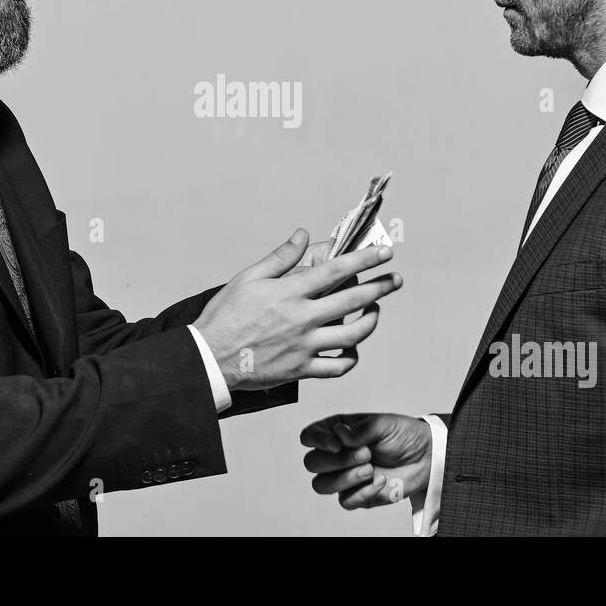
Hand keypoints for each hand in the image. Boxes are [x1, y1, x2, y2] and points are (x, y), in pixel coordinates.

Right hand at [192, 229, 400, 390]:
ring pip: (353, 335)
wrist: (210, 358)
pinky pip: (338, 367)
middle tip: (395, 279)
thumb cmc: (225, 316)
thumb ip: (280, 257)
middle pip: (354, 300)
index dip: (364, 259)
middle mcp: (303, 319)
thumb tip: (303, 235)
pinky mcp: (301, 369)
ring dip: (371, 320)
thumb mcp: (247, 278)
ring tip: (375, 310)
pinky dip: (351, 357)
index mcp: (290, 293)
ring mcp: (305, 346)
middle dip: (381, 287)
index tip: (383, 252)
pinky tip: (353, 348)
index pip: (336, 270)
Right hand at [300, 413, 432, 508]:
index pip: (309, 436)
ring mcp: (345, 477)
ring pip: (322, 485)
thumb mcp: (382, 423)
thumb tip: (338, 434)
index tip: (336, 444)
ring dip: (346, 478)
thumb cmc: (404, 435)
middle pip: (312, 463)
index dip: (316, 441)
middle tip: (366, 454)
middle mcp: (337, 454)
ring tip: (370, 469)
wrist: (427, 458)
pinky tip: (380, 481)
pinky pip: (345, 501)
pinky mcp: (357, 495)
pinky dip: (363, 492)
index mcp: (337, 431)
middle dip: (338, 460)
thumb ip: (358, 429)